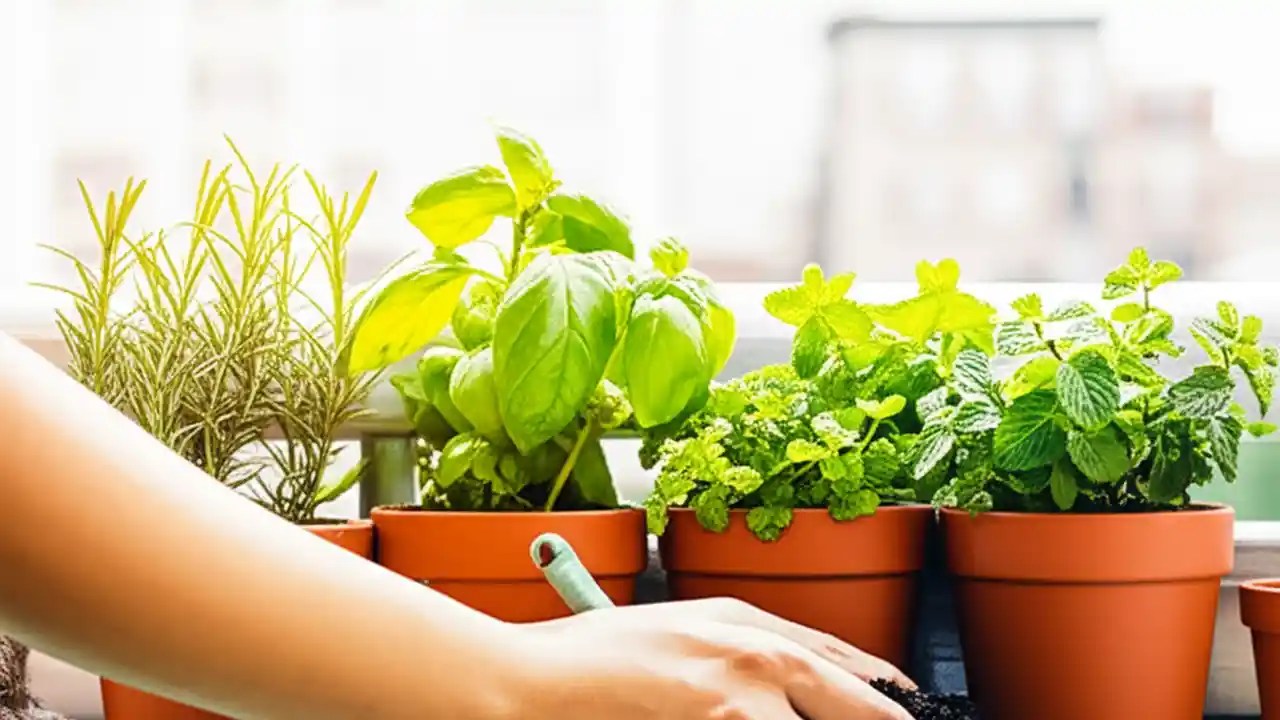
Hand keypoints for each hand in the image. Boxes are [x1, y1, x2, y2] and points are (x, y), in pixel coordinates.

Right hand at [510, 599, 912, 719]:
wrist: (542, 680)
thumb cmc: (607, 654)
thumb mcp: (696, 627)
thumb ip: (763, 647)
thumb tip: (825, 676)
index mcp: (755, 626)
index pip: (852, 668)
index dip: (889, 702)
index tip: (908, 713)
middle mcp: (758, 660)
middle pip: (860, 708)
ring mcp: (739, 704)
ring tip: (785, 719)